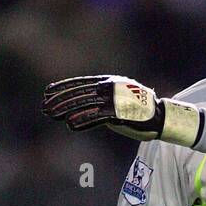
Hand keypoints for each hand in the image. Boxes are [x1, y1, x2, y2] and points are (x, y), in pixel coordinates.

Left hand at [42, 75, 201, 146]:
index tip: (47, 93)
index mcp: (107, 81)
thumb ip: (101, 102)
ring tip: (52, 115)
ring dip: (66, 109)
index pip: (79, 83)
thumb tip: (83, 110)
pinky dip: (84, 120)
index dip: (62, 88)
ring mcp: (114, 99)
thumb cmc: (138, 111)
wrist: (160, 116)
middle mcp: (109, 87)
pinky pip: (97, 116)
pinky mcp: (119, 113)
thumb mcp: (117, 101)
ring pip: (84, 103)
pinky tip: (71, 124)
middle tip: (44, 108)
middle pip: (78, 93)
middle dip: (59, 100)